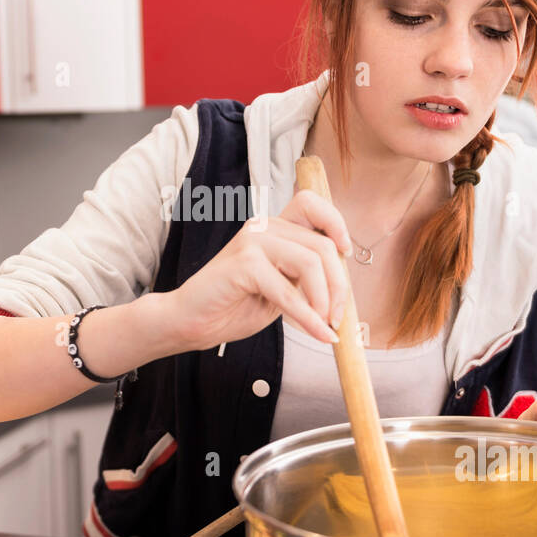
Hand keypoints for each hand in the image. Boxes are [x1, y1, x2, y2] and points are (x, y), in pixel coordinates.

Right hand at [166, 188, 351, 351]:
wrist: (191, 322)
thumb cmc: (233, 305)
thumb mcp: (280, 287)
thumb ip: (304, 277)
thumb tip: (343, 289)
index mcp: (273, 228)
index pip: (310, 204)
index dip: (335, 223)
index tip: (346, 254)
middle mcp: (264, 227)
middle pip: (322, 246)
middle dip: (339, 286)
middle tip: (336, 318)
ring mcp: (253, 241)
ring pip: (310, 263)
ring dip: (324, 301)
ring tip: (325, 326)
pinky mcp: (244, 263)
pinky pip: (288, 291)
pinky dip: (307, 317)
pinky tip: (316, 333)